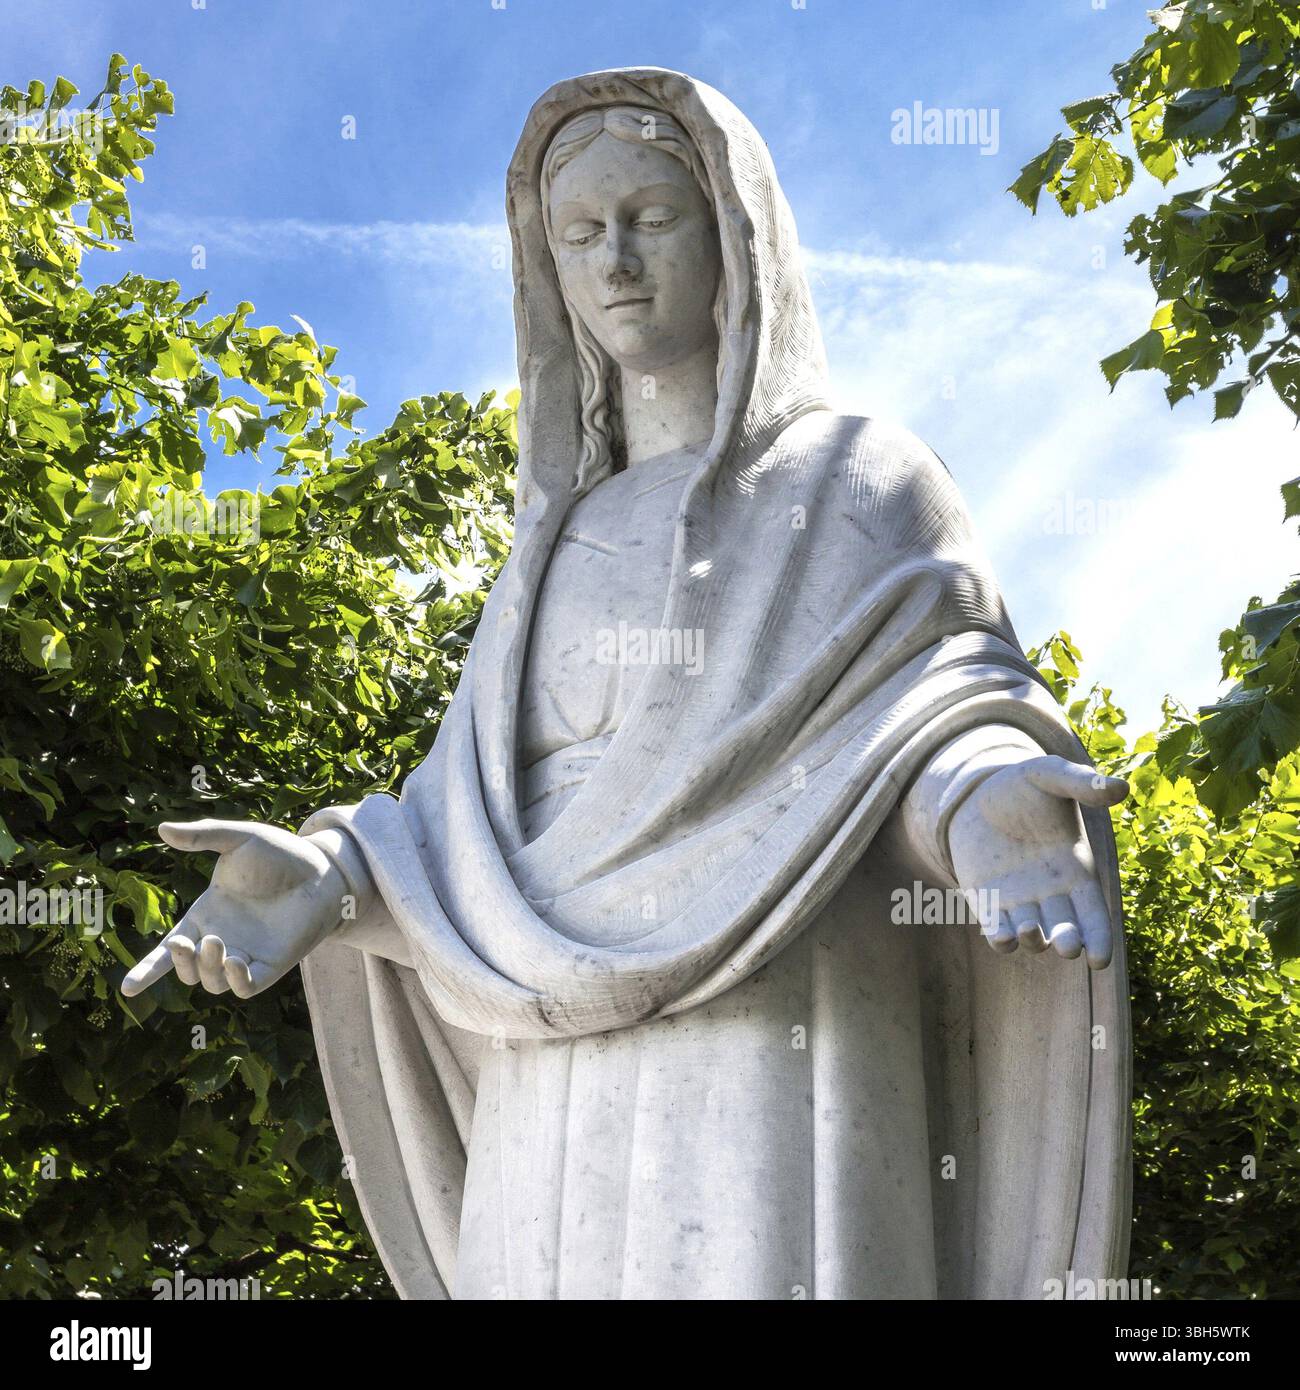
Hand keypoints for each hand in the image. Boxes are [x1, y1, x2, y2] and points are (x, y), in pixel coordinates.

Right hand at [121, 819, 350, 999]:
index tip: (127, 988)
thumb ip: (202, 835)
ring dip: (206, 968)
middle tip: (189, 942)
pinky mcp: (271, 965)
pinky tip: (236, 962)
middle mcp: (222, 940)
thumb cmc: (279, 853)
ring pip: (212, 982)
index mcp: (206, 915)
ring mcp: (246, 955)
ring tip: (217, 942)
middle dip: (179, 963)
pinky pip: (246, 987)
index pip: (168, 949)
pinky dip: (236, 981)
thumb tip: (162, 829)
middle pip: (187, 970)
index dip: (147, 969)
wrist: (322, 868)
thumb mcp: (238, 838)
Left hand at [946, 755, 1126, 969]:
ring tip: (1028, 930)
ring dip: (1032, 939)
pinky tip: (1001, 938)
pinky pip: (995, 926)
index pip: (1094, 914)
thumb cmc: (1023, 785)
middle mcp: (1051, 892)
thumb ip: (1082, 784)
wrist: (976, 792)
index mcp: (1076, 870)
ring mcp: (1018, 899)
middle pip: (1065, 929)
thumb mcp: (1051, 777)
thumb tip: (1120, 788)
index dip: (1099, 938)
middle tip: (1067, 946)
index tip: (1099, 960)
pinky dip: (1000, 938)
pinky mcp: (986, 898)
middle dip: (1067, 941)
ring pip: (1031, 933)